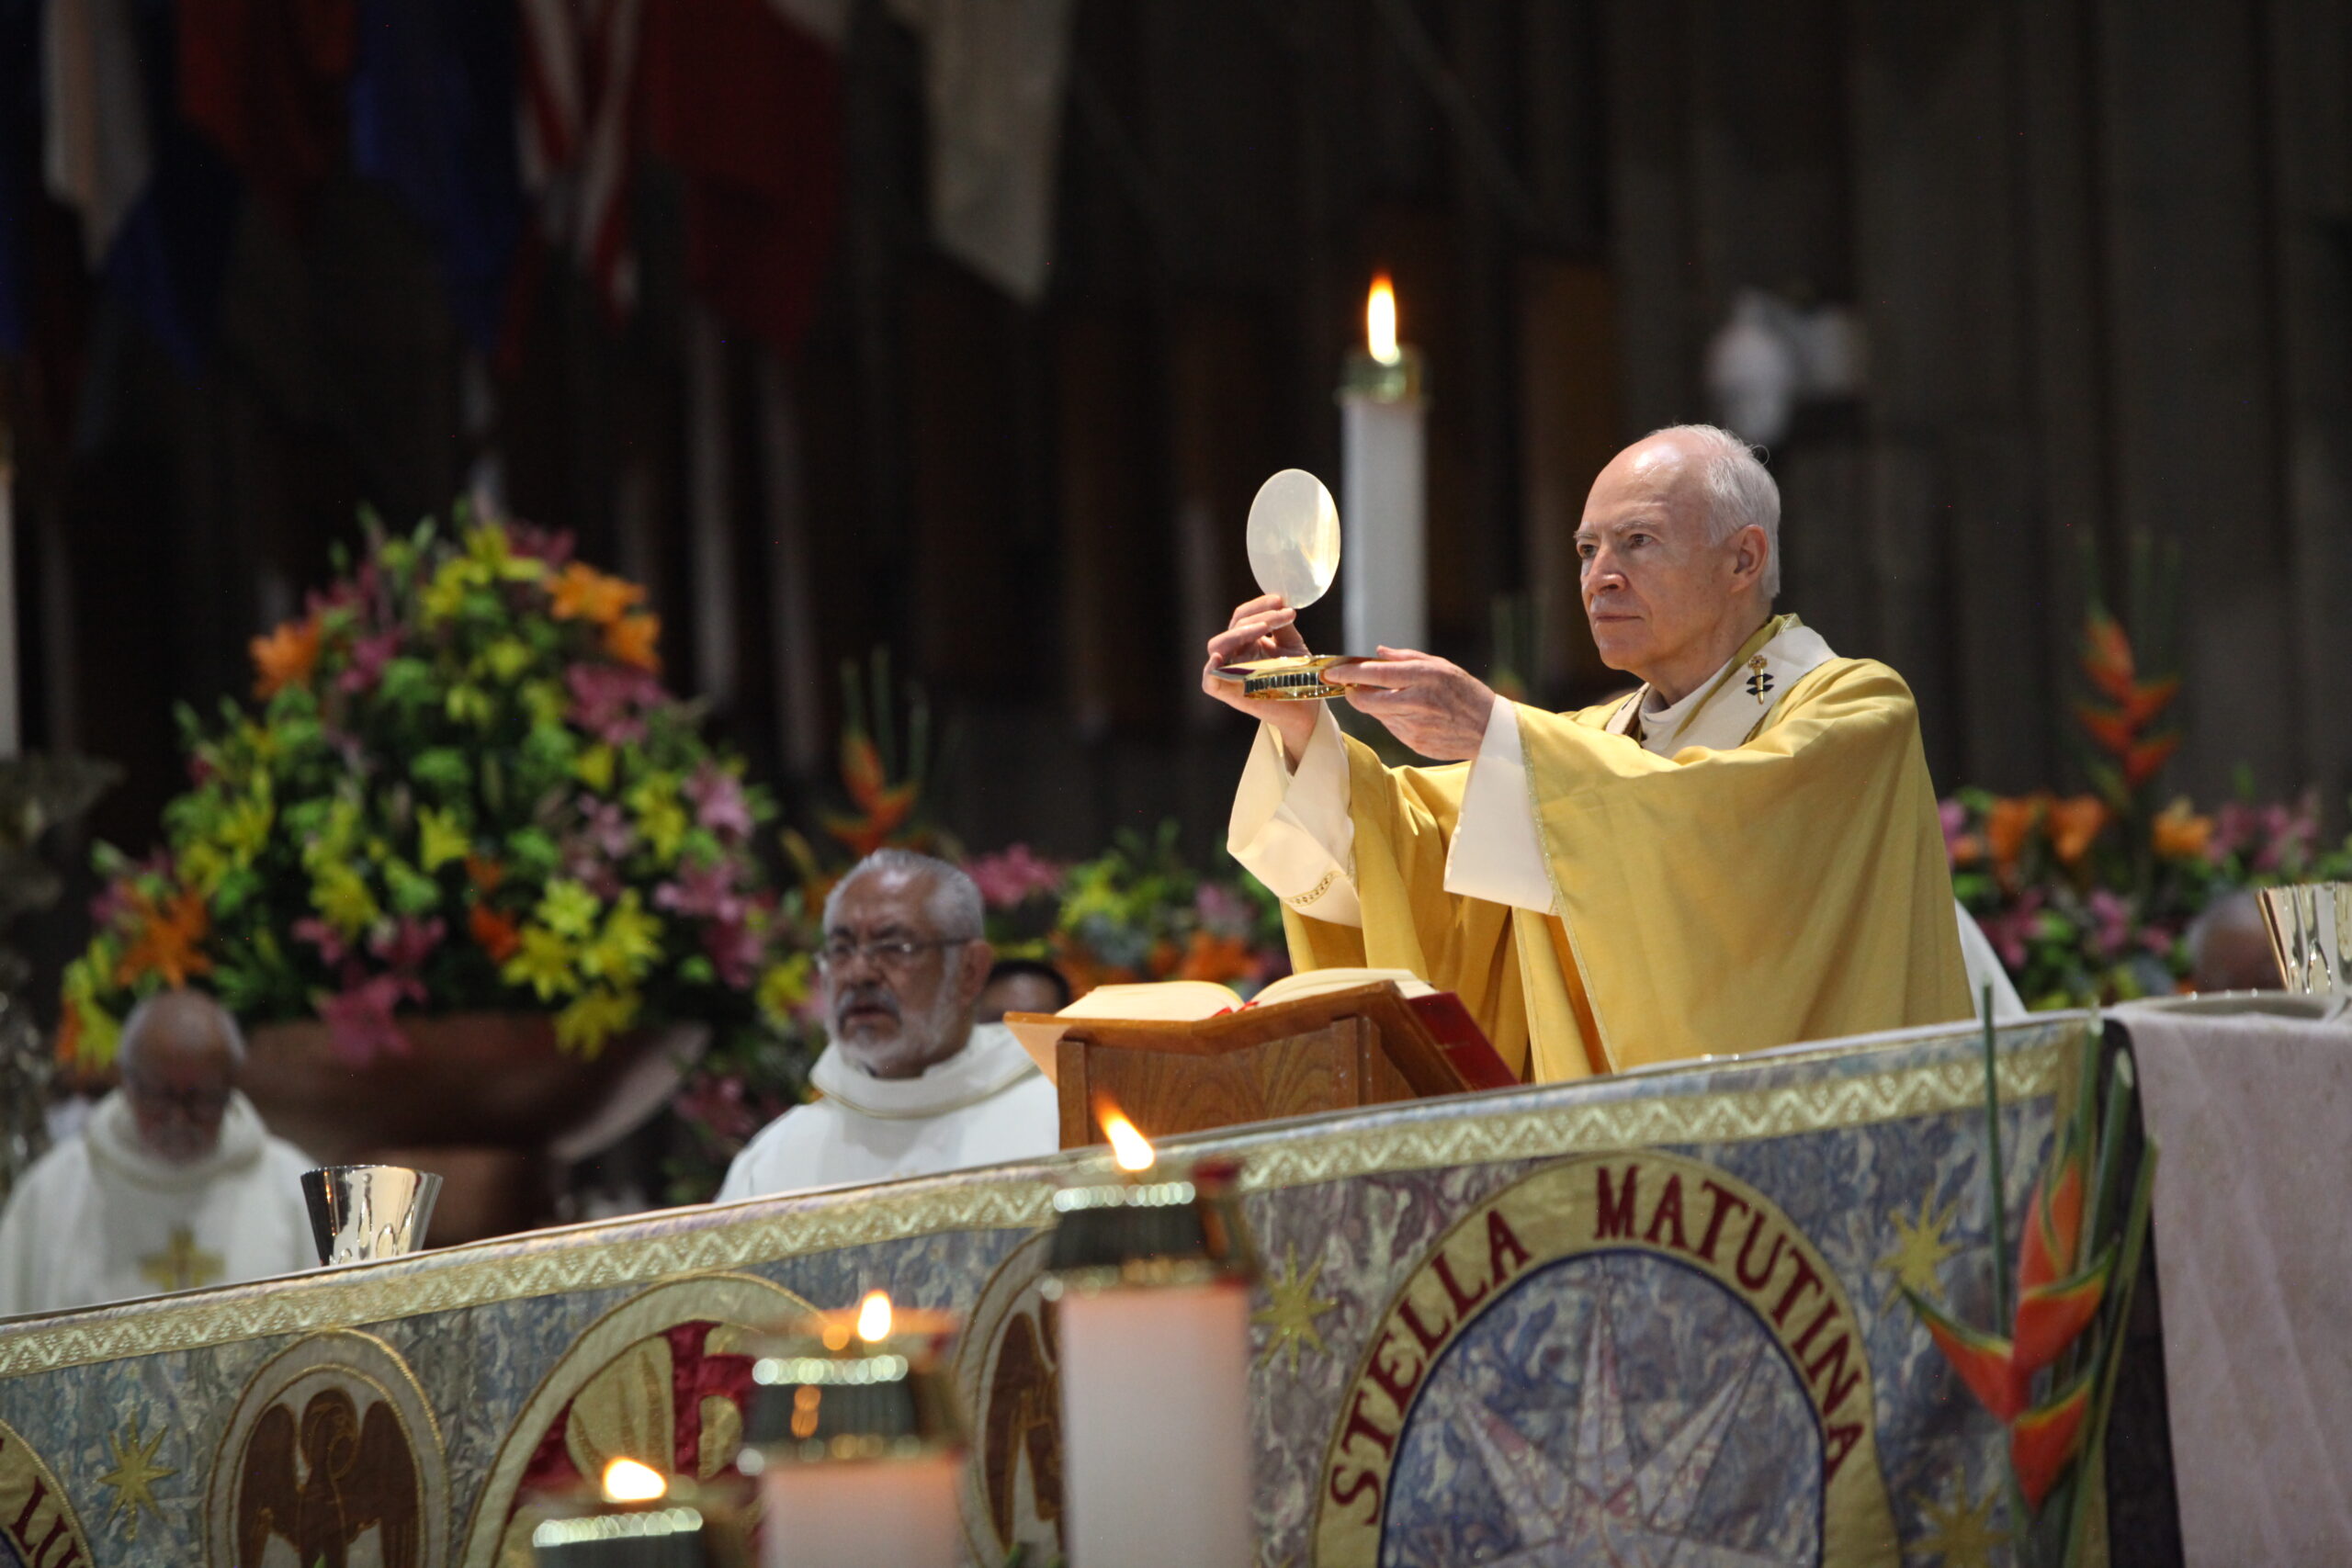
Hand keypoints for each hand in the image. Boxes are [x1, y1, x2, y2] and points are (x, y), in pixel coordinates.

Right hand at [1201, 593, 1319, 756]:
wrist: (1307, 708)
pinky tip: (1220, 658)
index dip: (1259, 605)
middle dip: (1254, 616)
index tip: (1282, 601)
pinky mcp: (1230, 693)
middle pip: (1231, 627)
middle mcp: (1237, 654)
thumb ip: (1282, 625)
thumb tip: (1279, 602)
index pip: (1242, 616)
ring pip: (1217, 646)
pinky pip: (1209, 682)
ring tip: (1265, 627)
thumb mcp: (1292, 644)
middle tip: (1279, 614)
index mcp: (1248, 641)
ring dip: (1239, 633)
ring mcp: (1231, 672)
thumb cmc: (1298, 676)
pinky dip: (1210, 670)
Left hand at [1328, 647, 1495, 760]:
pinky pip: (1391, 728)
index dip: (1350, 672)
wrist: (1489, 730)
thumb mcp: (1441, 666)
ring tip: (1389, 696)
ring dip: (1373, 704)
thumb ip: (1406, 658)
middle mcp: (1417, 702)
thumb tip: (1377, 652)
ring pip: (1377, 714)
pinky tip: (1406, 713)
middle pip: (1367, 700)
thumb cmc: (1465, 691)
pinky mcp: (1414, 743)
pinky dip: (1390, 718)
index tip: (1333, 670)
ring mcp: (1415, 726)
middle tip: (1348, 685)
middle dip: (1352, 693)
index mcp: (1425, 677)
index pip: (1376, 674)